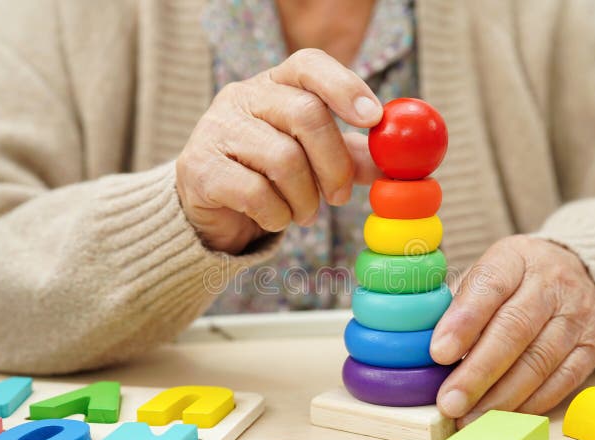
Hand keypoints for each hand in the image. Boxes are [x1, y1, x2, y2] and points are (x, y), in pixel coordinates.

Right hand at [176, 48, 383, 253]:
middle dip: (333, 163)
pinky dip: (276, 215)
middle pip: (305, 113)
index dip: (345, 87)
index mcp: (274, 85)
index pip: (310, 65)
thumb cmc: (267, 176)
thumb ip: (350, 156)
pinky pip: (255, 193)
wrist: (210, 210)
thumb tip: (394, 163)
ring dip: (305, 199)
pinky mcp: (200, 167)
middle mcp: (243, 97)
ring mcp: (216, 128)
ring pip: (283, 159)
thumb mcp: (313, 160)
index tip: (373, 118)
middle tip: (341, 197)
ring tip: (303, 214)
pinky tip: (274, 218)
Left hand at [431, 235, 594, 427]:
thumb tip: (426, 350)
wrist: (582, 272)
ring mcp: (577, 316)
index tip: (438, 353)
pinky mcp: (593, 347)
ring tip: (469, 417)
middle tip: (449, 402)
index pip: (489, 286)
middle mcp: (552, 283)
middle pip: (514, 330)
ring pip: (539, 361)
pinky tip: (502, 416)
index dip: (463, 322)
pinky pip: (562, 381)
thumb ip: (459, 305)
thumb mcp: (486, 274)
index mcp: (515, 258)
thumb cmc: (515, 280)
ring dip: (500, 396)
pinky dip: (529, 403)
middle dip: (478, 372)